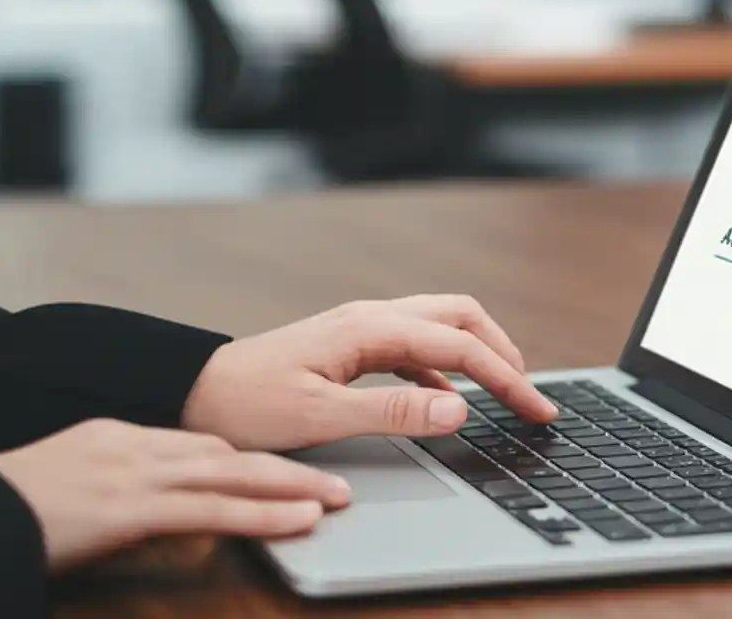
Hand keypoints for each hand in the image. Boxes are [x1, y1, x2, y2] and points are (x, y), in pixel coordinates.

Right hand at [0, 419, 349, 570]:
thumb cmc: (14, 506)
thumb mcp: (74, 484)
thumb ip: (120, 490)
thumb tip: (155, 512)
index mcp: (121, 437)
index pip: (201, 443)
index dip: (249, 456)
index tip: (284, 466)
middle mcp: (136, 446)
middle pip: (228, 451)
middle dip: (285, 466)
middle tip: (332, 479)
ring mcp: (135, 474)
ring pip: (232, 474)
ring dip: (291, 486)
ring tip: (336, 497)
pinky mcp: (130, 507)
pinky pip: (212, 509)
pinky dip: (263, 513)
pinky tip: (298, 520)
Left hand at [181, 295, 557, 450]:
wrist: (193, 394)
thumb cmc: (246, 405)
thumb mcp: (321, 416)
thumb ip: (395, 411)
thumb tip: (460, 408)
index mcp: (370, 328)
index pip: (461, 346)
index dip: (507, 379)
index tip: (538, 409)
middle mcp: (372, 317)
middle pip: (461, 315)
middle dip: (503, 350)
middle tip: (529, 393)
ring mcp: (363, 328)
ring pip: (441, 325)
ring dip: (478, 354)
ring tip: (504, 392)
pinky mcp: (353, 345)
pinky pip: (416, 347)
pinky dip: (446, 368)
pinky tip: (449, 400)